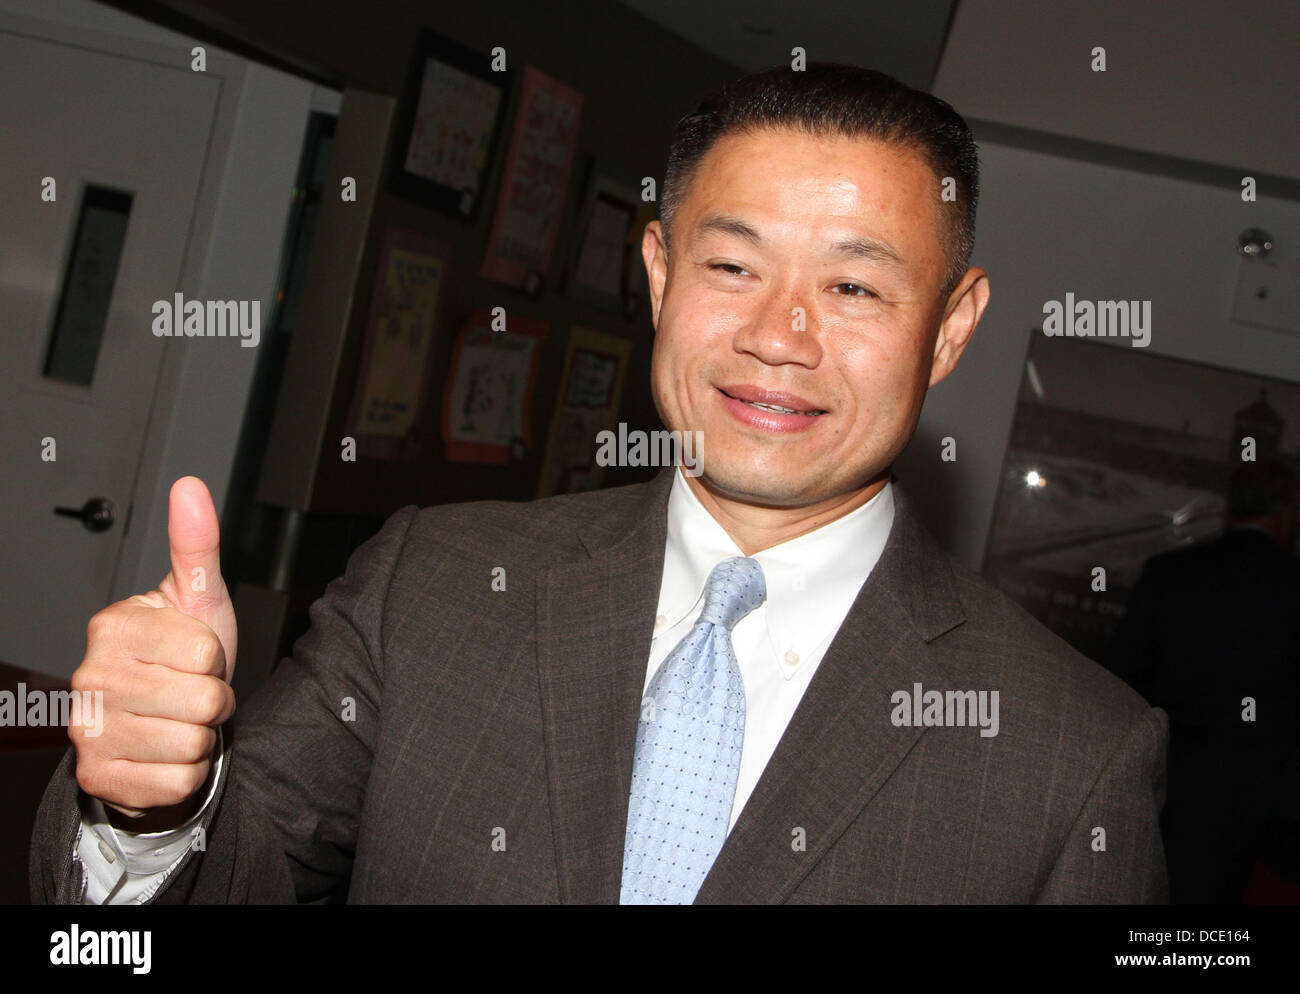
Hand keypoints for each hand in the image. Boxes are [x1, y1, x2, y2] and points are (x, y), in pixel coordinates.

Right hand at [70, 477, 237, 826]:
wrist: (159, 724)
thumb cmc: (181, 658)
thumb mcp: (197, 599)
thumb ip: (196, 545)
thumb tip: (190, 488)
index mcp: (114, 627)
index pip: (205, 651)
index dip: (215, 659)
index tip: (196, 658)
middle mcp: (91, 677)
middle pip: (203, 700)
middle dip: (212, 700)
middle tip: (192, 692)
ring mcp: (88, 730)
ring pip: (193, 743)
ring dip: (201, 736)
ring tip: (180, 720)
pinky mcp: (98, 777)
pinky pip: (179, 780)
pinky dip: (186, 773)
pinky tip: (166, 752)